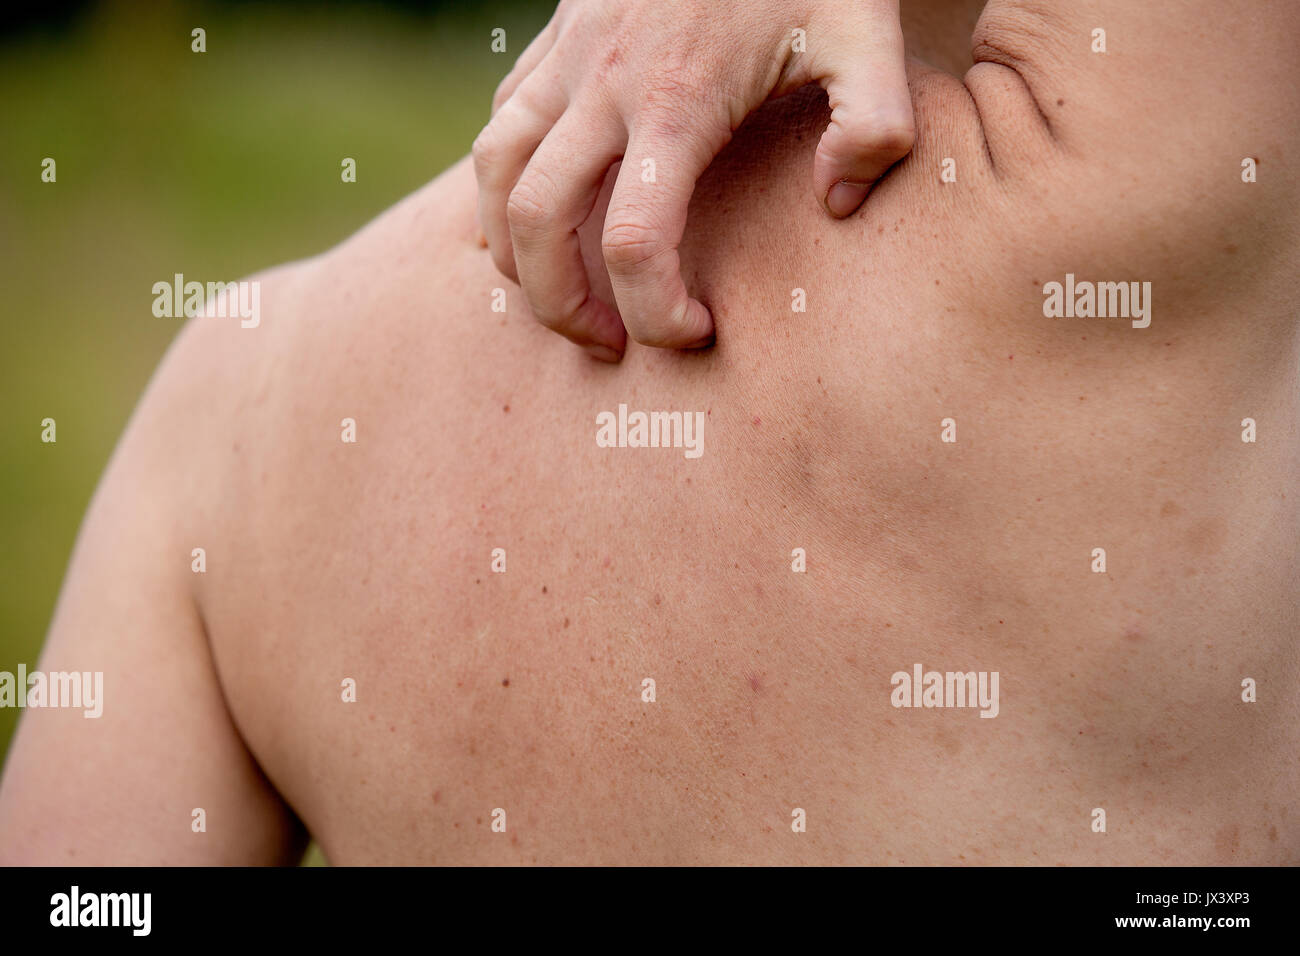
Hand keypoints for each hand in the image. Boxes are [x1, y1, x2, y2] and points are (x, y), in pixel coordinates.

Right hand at [473, 0, 914, 359]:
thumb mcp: (871, 34)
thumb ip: (875, 127)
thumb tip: (833, 204)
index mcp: (678, 102)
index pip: (632, 242)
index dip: (656, 311)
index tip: (697, 333)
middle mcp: (603, 83)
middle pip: (535, 223)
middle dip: (559, 305)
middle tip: (606, 345)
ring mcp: (566, 57)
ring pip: (493, 176)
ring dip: (512, 253)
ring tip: (557, 296)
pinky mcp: (553, 38)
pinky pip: (498, 125)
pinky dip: (501, 185)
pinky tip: (535, 217)